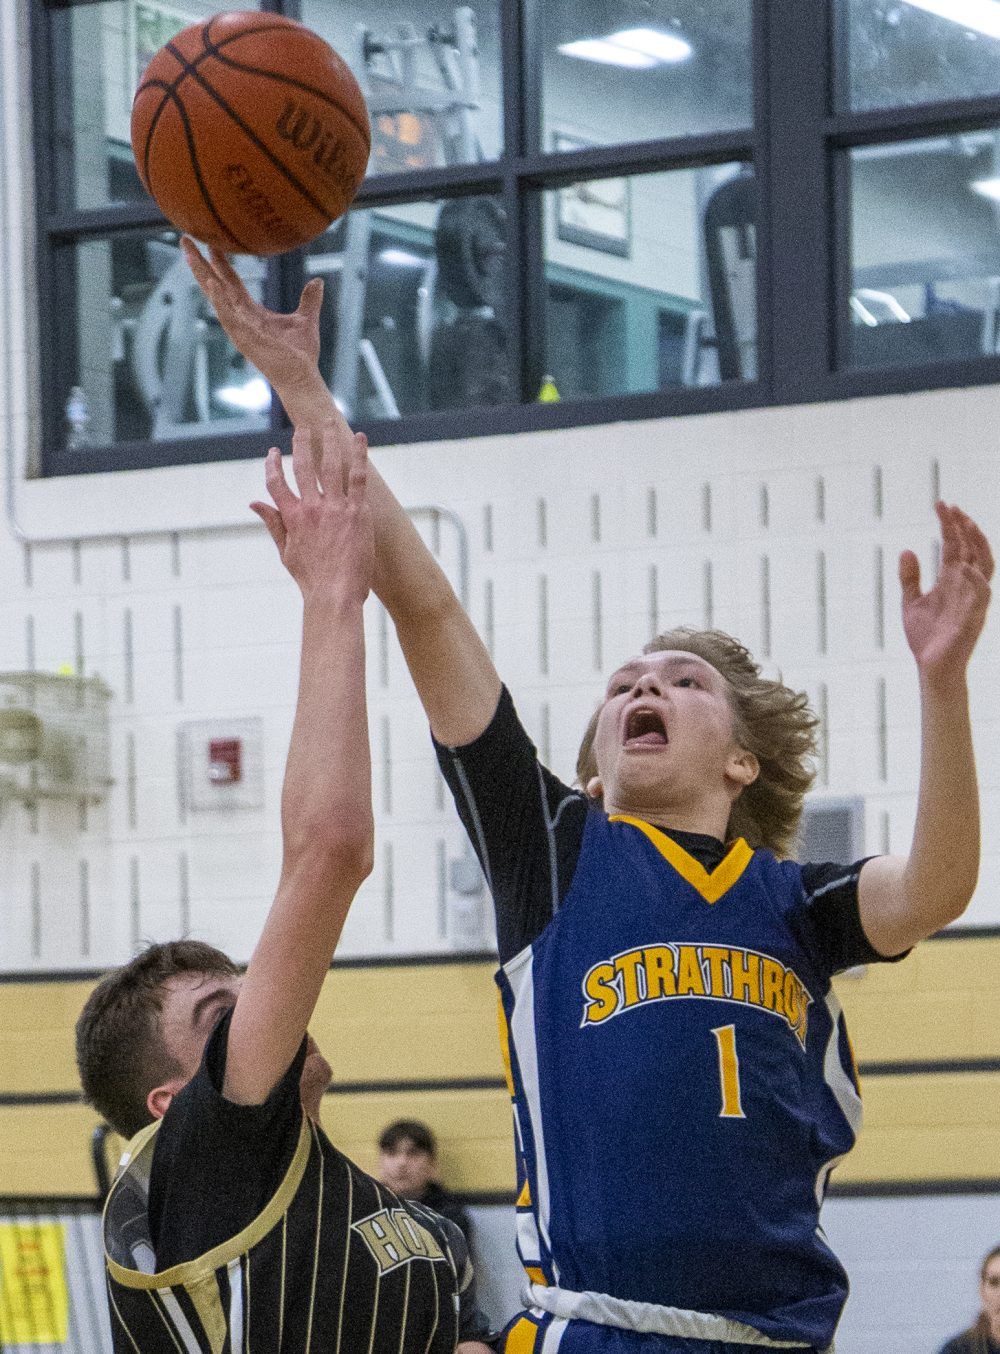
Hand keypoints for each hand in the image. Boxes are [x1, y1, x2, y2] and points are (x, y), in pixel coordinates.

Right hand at [182, 236, 322, 397]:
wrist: (302, 377)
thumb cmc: (300, 354)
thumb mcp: (306, 320)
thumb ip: (309, 300)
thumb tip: (318, 281)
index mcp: (251, 312)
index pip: (231, 281)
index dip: (220, 262)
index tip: (210, 241)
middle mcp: (240, 317)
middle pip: (215, 285)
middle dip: (199, 263)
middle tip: (185, 239)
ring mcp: (239, 328)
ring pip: (216, 297)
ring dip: (203, 276)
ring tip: (190, 256)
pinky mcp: (244, 338)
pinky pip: (229, 316)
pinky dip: (220, 300)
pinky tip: (212, 284)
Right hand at [252, 423, 373, 604]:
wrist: (335, 595)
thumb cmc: (311, 578)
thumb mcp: (285, 552)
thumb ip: (272, 523)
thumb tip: (254, 503)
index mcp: (292, 517)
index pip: (276, 483)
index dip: (272, 465)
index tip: (272, 452)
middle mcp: (311, 508)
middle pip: (303, 467)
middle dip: (302, 443)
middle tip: (303, 426)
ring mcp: (335, 508)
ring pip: (330, 465)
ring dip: (329, 440)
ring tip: (330, 422)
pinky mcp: (357, 511)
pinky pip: (358, 477)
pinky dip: (359, 455)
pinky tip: (361, 438)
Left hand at [900, 502, 992, 688]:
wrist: (932, 667)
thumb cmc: (926, 637)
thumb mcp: (911, 603)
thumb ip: (910, 578)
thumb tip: (906, 550)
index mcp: (951, 580)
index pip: (955, 545)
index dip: (950, 525)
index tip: (942, 504)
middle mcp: (965, 585)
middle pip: (972, 548)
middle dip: (963, 526)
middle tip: (951, 507)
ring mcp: (972, 599)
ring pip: (984, 564)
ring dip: (977, 544)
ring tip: (965, 524)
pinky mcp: (975, 616)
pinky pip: (982, 593)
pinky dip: (975, 578)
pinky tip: (964, 565)